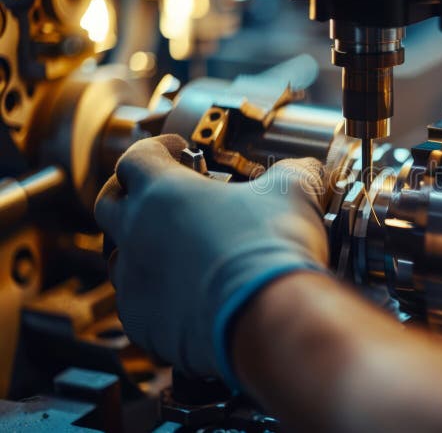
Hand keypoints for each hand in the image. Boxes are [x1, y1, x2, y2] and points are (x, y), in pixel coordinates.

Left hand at [94, 134, 328, 385]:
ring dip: (140, 247)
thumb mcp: (292, 192)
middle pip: (109, 203)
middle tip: (158, 193)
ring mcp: (135, 280)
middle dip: (130, 193)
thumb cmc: (272, 249)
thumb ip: (292, 171)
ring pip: (118, 257)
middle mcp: (136, 233)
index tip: (176, 150)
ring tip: (172, 249)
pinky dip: (155, 296)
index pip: (137, 156)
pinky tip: (183, 295)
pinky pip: (137, 304)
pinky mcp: (143, 322)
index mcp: (163, 191)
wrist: (269, 316)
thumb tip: (304, 169)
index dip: (157, 148)